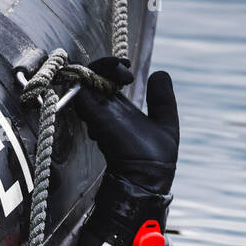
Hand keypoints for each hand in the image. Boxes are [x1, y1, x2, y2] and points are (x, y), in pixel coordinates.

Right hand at [74, 58, 178, 194]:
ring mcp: (96, 114)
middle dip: (106, 66)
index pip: (103, 80)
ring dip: (100, 70)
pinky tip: (112, 85)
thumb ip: (162, 99)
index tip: (129, 71)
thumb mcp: (165, 122)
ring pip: (83, 81)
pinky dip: (89, 83)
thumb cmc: (156, 159)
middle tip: (126, 73)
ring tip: (124, 76)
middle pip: (91, 76)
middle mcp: (103, 110)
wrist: (147, 179)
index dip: (112, 67)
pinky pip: (80, 93)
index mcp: (117, 108)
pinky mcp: (95, 119)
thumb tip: (159, 73)